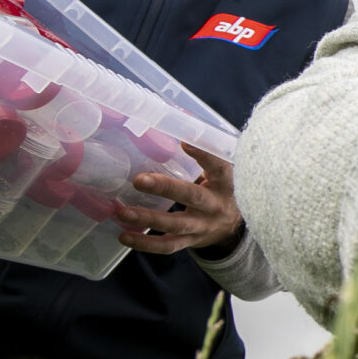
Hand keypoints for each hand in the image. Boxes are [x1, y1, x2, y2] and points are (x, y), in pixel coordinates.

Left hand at [118, 144, 245, 254]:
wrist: (235, 227)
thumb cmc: (221, 189)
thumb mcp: (221, 170)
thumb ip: (202, 149)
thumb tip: (178, 113)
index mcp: (225, 182)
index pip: (218, 166)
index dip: (203, 154)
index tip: (184, 141)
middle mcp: (215, 205)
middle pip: (192, 197)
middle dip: (165, 188)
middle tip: (138, 180)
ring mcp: (203, 226)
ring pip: (176, 224)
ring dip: (148, 219)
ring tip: (122, 212)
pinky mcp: (191, 241)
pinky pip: (168, 245)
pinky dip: (145, 243)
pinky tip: (125, 235)